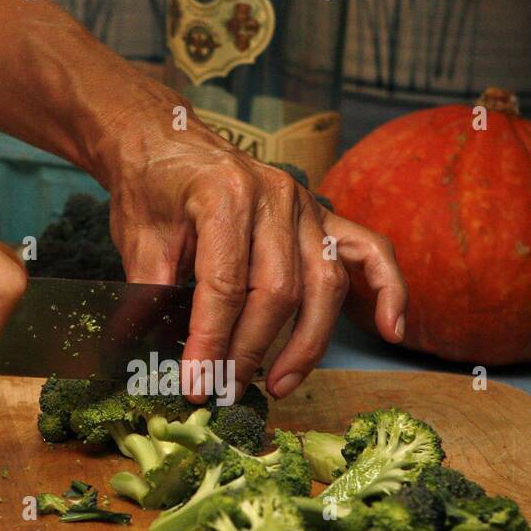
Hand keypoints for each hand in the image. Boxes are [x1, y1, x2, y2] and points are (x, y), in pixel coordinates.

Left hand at [103, 114, 405, 400]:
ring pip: (324, 285)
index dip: (211, 342)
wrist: (167, 141)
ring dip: (305, 344)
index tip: (195, 383)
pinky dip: (389, 292)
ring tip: (277, 385)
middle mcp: (276, 197)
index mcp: (224, 195)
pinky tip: (392, 331)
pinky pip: (370, 253)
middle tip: (226, 390)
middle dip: (253, 350)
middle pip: (278, 291)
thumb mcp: (137, 240)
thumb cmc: (152, 188)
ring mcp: (307, 206)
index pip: (225, 285)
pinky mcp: (323, 218)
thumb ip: (148, 298)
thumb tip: (147, 362)